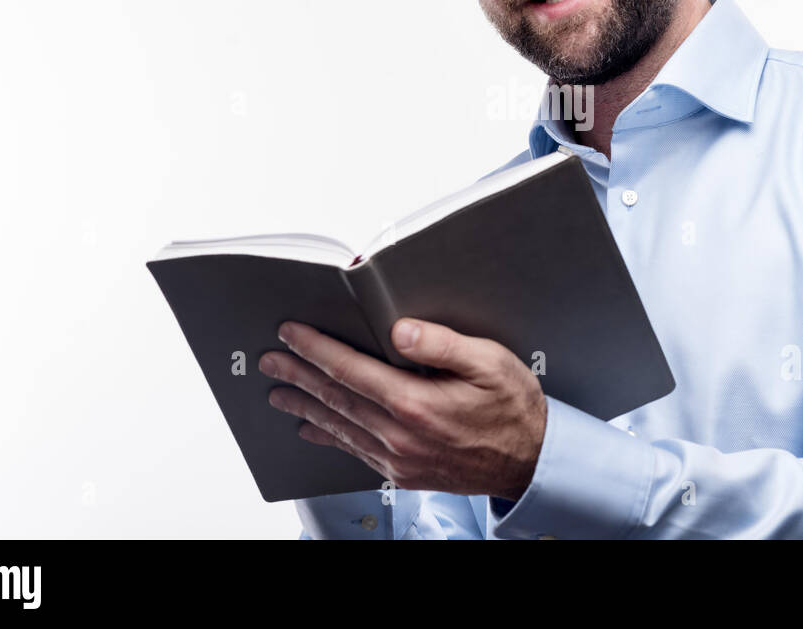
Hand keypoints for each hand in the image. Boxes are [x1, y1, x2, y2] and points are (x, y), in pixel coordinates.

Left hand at [258, 318, 546, 500]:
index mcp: (416, 403)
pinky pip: (355, 451)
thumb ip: (441, 343)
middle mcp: (400, 435)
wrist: (532, 461)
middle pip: (335, 398)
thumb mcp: (489, 361)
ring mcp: (399, 458)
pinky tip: (313, 428)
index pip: (350, 370)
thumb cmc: (513, 408)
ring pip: (339, 427)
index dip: (316, 348)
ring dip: (305, 406)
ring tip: (278, 393)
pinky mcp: (404, 473)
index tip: (291, 332)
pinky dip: (329, 436)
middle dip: (298, 375)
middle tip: (270, 360)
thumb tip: (399, 330)